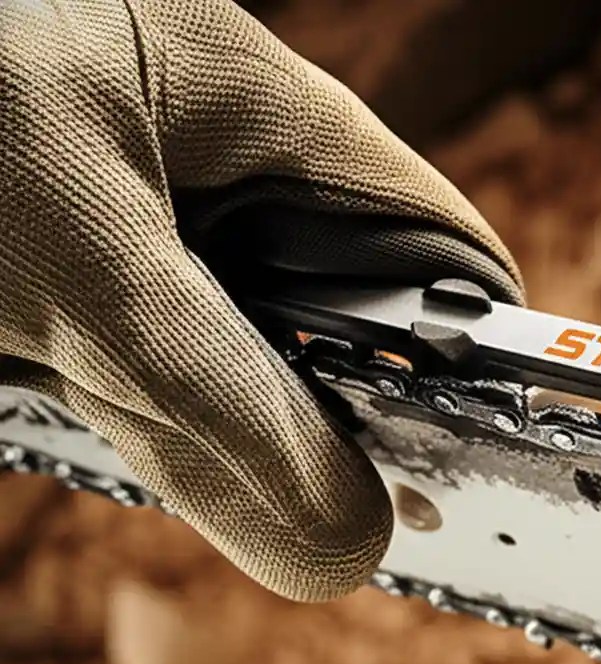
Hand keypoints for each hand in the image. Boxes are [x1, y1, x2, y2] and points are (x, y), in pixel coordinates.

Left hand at [0, 0, 522, 601]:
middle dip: (313, 406)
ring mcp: (174, 207)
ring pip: (255, 348)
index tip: (434, 468)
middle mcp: (244, 160)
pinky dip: (131, 395)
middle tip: (232, 457)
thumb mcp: (72, 262)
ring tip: (87, 371)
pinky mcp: (106, 252)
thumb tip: (350, 537)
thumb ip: (217, 407)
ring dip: (203, 406)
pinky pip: (166, 352)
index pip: (449, 256)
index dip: (468, 363)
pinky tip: (55, 365)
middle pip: (359, 317)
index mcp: (277, 112)